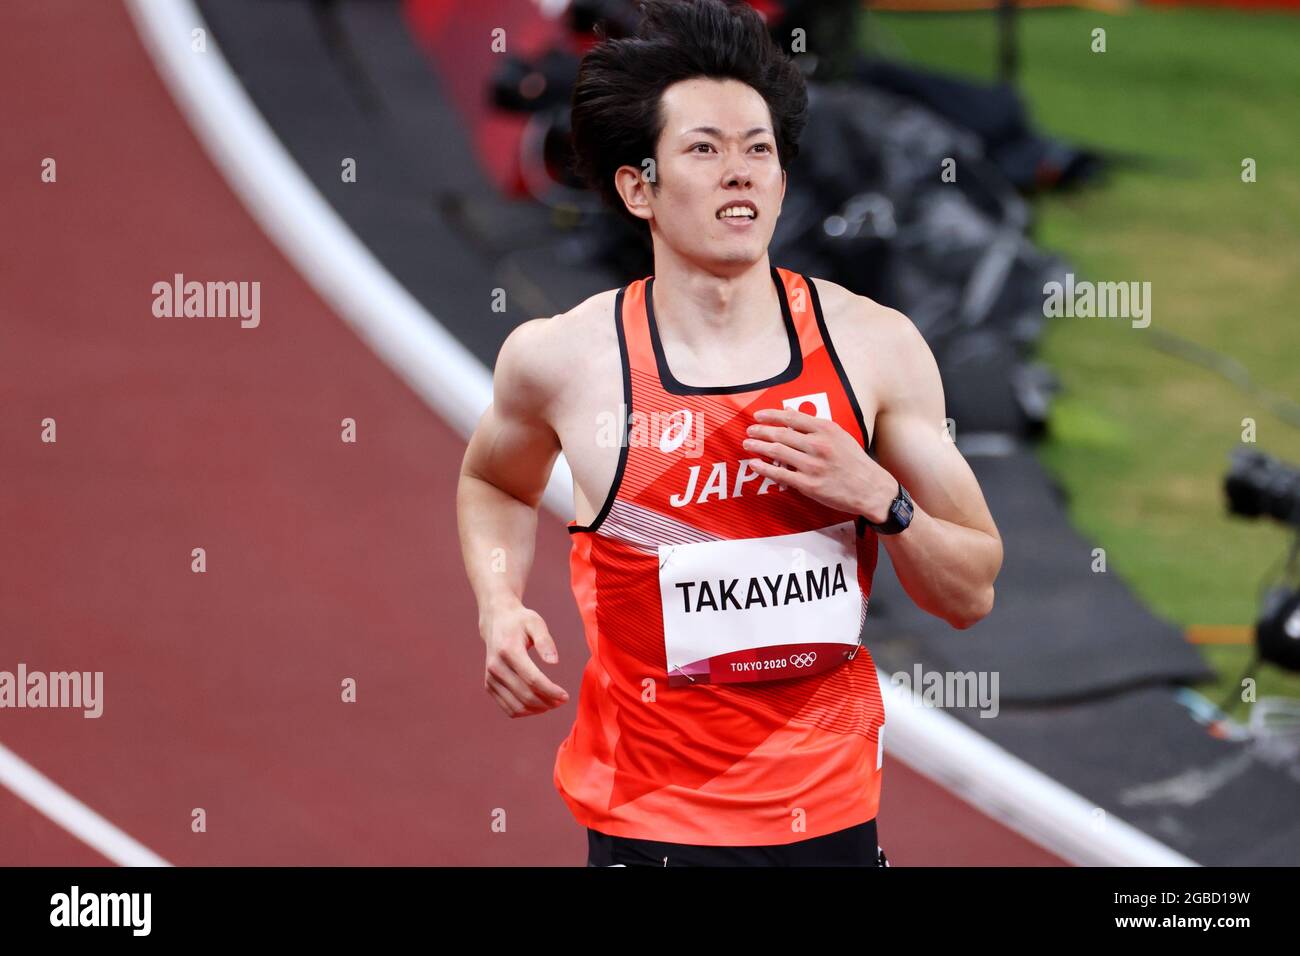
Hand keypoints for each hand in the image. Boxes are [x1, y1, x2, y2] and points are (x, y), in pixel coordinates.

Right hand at [480, 603, 569, 717]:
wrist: (496, 621)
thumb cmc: (520, 622)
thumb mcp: (536, 622)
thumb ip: (545, 641)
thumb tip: (554, 662)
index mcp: (508, 650)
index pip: (532, 679)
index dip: (551, 691)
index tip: (566, 696)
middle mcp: (496, 667)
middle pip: (525, 695)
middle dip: (547, 701)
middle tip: (563, 700)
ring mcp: (490, 678)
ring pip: (516, 706)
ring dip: (538, 710)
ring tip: (553, 703)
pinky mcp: (489, 685)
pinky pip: (508, 708)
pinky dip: (525, 711)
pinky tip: (539, 705)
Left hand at [742, 407, 896, 522]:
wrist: (870, 489)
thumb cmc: (855, 462)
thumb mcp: (840, 436)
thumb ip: (814, 424)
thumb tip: (790, 413)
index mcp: (827, 430)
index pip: (792, 418)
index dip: (771, 415)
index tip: (758, 415)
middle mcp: (819, 445)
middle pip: (781, 434)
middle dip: (761, 431)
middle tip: (749, 430)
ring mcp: (813, 466)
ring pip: (778, 452)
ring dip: (759, 447)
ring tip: (747, 444)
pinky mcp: (809, 485)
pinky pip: (780, 474)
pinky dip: (764, 468)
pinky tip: (755, 464)